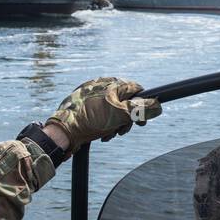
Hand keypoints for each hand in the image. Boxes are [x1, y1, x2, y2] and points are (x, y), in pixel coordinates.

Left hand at [45, 77, 161, 150]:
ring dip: (116, 125)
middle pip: (126, 102)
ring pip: (114, 111)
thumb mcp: (119, 114)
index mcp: (112, 84)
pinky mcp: (85, 108)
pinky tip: (101, 135)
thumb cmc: (90, 120)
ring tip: (109, 135)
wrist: (62, 131)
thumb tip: (158, 105)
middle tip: (122, 131)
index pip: (136, 90)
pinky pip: (102, 116)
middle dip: (127, 119)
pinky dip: (105, 126)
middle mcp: (103, 88)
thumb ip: (140, 109)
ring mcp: (93, 97)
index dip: (142, 106)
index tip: (142, 121)